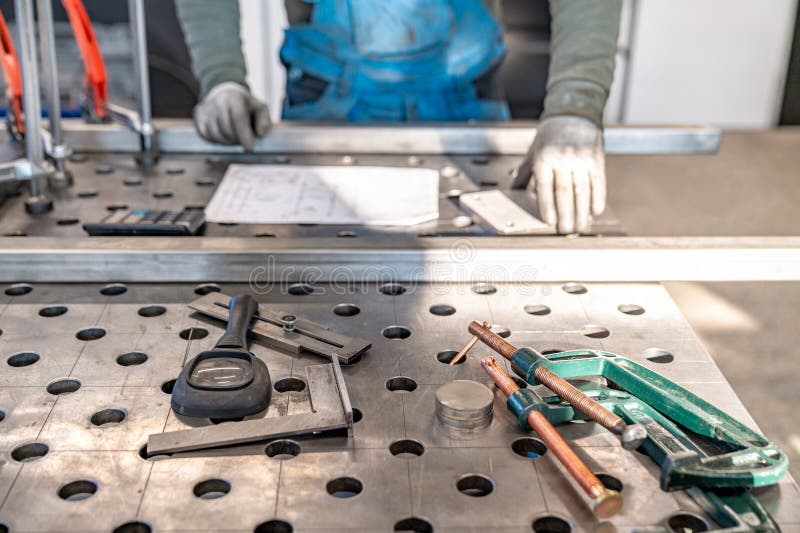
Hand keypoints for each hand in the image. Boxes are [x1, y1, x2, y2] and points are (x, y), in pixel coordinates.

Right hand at [193, 82, 270, 150]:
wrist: (224, 93)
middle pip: (226, 129)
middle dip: (237, 140)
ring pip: (216, 135)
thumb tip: (260, 133)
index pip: (238, 118)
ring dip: (227, 142)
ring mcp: (206, 109)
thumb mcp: (260, 108)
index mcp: (235, 97)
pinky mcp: (198, 117)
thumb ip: (264, 120)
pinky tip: (224, 135)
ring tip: (234, 137)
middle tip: (243, 141)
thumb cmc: (245, 105)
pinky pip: (206, 136)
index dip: (244, 135)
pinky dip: (216, 140)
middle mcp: (218, 101)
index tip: (250, 148)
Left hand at [517, 116, 605, 233]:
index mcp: (544, 157)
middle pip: (564, 192)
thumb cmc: (550, 135)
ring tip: (582, 226)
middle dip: (566, 214)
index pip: (545, 186)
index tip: (550, 222)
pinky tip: (596, 211)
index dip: (547, 206)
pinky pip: (598, 182)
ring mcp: (581, 158)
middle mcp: (562, 158)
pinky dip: (598, 198)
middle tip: (566, 231)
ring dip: (582, 211)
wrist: (573, 113)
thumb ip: (526, 171)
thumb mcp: (534, 150)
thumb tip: (514, 189)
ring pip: (582, 190)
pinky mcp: (596, 157)